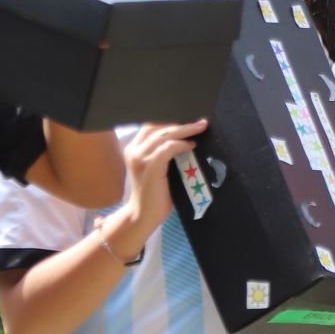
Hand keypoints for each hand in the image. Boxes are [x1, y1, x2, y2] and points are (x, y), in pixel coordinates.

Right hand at [117, 119, 205, 244]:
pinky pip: (168, 148)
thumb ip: (164, 153)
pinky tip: (192, 145)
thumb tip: (186, 139)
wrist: (144, 215)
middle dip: (181, 122)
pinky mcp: (150, 167)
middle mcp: (134, 150)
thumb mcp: (158, 168)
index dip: (170, 120)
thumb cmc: (154, 194)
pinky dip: (181, 144)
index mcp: (133, 148)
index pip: (151, 125)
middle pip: (158, 126)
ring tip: (201, 128)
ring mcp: (140, 158)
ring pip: (164, 134)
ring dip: (185, 130)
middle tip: (201, 122)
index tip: (189, 118)